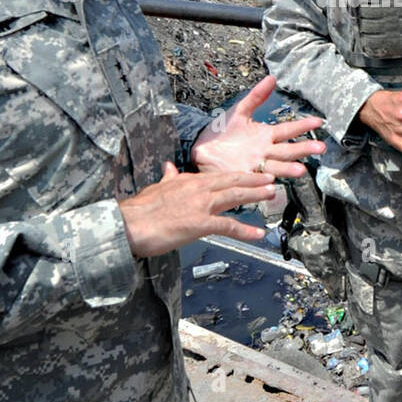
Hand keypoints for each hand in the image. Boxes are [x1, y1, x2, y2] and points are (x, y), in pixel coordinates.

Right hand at [119, 162, 273, 257]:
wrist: (129, 224)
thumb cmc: (139, 209)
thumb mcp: (156, 187)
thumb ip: (168, 177)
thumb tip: (168, 167)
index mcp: (189, 181)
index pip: (220, 175)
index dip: (239, 174)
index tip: (252, 173)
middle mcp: (199, 189)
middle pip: (233, 181)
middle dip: (254, 179)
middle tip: (271, 178)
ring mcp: (201, 206)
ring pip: (235, 197)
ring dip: (256, 194)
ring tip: (272, 194)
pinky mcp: (200, 224)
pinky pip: (228, 226)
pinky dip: (246, 230)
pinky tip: (258, 234)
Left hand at [190, 74, 325, 179]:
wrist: (202, 148)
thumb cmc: (223, 130)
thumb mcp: (240, 111)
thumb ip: (256, 96)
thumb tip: (271, 78)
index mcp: (266, 135)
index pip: (288, 129)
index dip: (302, 125)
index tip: (318, 121)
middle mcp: (265, 151)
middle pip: (288, 150)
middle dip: (304, 149)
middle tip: (320, 147)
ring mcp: (256, 165)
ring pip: (276, 167)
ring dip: (288, 169)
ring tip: (301, 170)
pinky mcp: (244, 176)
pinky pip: (256, 180)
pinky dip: (264, 182)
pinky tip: (273, 183)